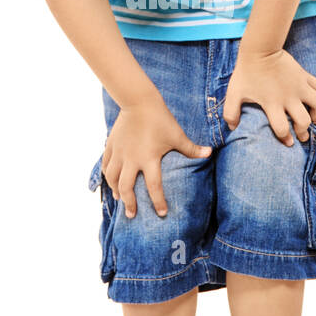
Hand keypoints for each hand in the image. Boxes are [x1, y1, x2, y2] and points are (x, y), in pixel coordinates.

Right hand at [103, 97, 211, 218]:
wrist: (138, 100)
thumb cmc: (160, 118)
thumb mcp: (177, 135)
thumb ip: (191, 148)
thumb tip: (209, 153)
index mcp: (149, 159)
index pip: (154, 186)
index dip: (158, 202)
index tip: (162, 213)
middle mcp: (131, 159)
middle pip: (126, 187)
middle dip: (130, 204)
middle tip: (132, 215)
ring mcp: (119, 153)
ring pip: (112, 178)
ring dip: (116, 191)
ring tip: (119, 199)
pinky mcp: (111, 145)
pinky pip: (106, 164)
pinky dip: (107, 175)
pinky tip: (110, 180)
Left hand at [223, 49, 315, 146]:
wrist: (260, 49)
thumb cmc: (246, 72)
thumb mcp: (234, 93)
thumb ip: (230, 113)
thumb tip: (233, 128)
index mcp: (272, 104)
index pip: (282, 128)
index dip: (285, 138)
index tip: (288, 142)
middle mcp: (289, 97)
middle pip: (303, 121)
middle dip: (303, 131)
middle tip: (302, 136)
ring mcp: (299, 86)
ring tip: (313, 119)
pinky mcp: (304, 76)